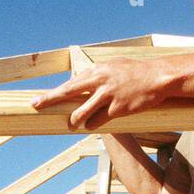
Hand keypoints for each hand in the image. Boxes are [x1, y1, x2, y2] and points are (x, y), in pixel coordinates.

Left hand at [31, 57, 170, 131]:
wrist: (157, 77)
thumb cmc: (135, 72)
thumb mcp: (113, 67)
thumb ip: (96, 75)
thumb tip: (81, 81)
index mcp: (97, 70)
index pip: (69, 84)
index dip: (52, 94)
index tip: (37, 100)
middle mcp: (99, 81)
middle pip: (68, 92)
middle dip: (50, 100)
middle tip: (35, 107)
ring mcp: (108, 95)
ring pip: (82, 112)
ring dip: (74, 120)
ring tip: (71, 124)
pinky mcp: (118, 108)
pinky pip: (99, 120)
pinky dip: (92, 124)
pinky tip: (91, 126)